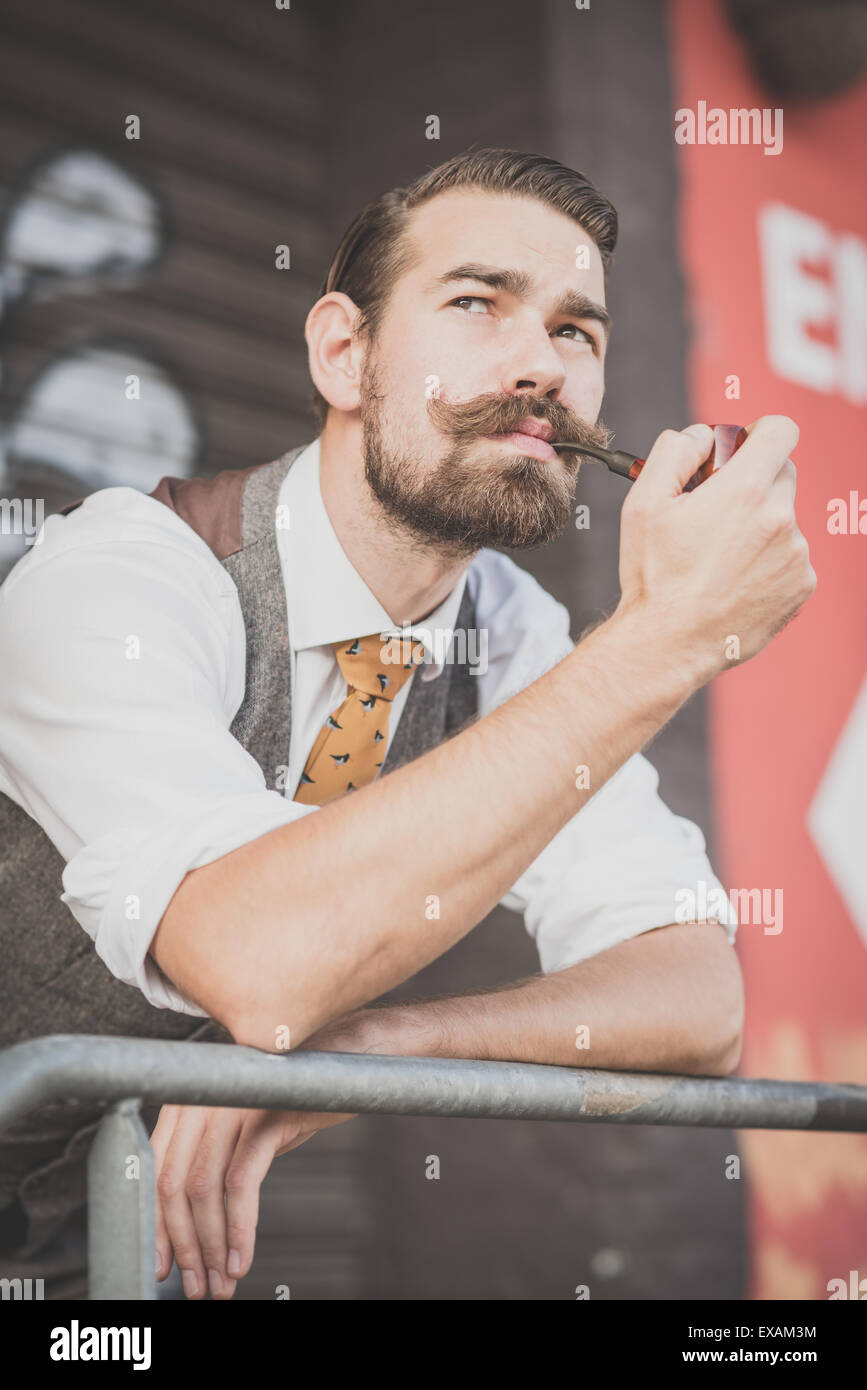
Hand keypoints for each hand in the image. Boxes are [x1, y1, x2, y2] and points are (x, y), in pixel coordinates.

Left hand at [152, 1101, 355, 1298]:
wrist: (342, 1066)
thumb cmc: (288, 1103)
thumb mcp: (240, 1132)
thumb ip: (209, 1164)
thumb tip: (189, 1233)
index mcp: (186, 1105)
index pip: (155, 1173)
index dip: (156, 1226)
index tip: (164, 1266)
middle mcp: (201, 1100)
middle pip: (173, 1185)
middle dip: (184, 1246)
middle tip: (198, 1287)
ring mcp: (230, 1105)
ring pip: (203, 1189)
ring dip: (211, 1246)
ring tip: (223, 1283)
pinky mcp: (263, 1116)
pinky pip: (241, 1183)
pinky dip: (239, 1230)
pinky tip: (241, 1259)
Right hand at [616, 416, 815, 678]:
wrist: (669, 643)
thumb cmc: (653, 575)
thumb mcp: (643, 502)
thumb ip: (675, 451)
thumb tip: (704, 436)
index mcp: (744, 490)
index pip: (780, 431)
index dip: (756, 433)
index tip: (737, 452)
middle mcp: (779, 518)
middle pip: (781, 473)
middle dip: (750, 483)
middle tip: (713, 513)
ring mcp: (795, 555)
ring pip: (783, 519)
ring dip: (757, 526)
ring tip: (717, 559)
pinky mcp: (801, 585)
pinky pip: (790, 556)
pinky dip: (766, 561)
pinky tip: (733, 581)